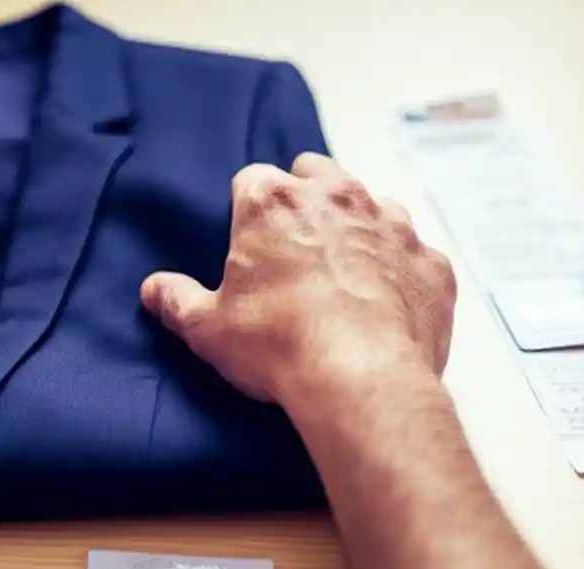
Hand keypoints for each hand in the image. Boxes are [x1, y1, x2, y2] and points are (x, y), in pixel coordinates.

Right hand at [141, 153, 454, 407]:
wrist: (362, 381)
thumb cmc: (278, 346)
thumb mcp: (208, 328)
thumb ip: (177, 301)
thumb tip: (153, 289)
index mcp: (273, 202)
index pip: (252, 179)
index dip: (247, 210)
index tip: (249, 243)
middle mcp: (337, 196)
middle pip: (316, 172)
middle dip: (305, 198)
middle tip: (293, 249)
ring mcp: (393, 224)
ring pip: (372, 204)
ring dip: (357, 228)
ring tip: (341, 277)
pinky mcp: (431, 262)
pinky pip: (414, 254)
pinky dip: (400, 271)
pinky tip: (384, 306)